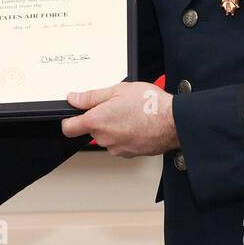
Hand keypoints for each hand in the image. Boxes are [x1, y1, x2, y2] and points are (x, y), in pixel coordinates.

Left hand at [61, 81, 177, 156]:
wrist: (174, 122)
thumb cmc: (150, 105)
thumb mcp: (118, 90)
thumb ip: (91, 97)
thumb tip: (74, 99)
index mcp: (97, 121)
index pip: (69, 128)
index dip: (69, 120)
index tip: (75, 115)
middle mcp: (105, 138)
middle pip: (91, 131)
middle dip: (99, 119)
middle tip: (116, 107)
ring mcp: (117, 148)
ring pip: (107, 137)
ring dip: (114, 127)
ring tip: (130, 114)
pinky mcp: (129, 154)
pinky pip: (120, 144)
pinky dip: (125, 135)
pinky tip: (137, 124)